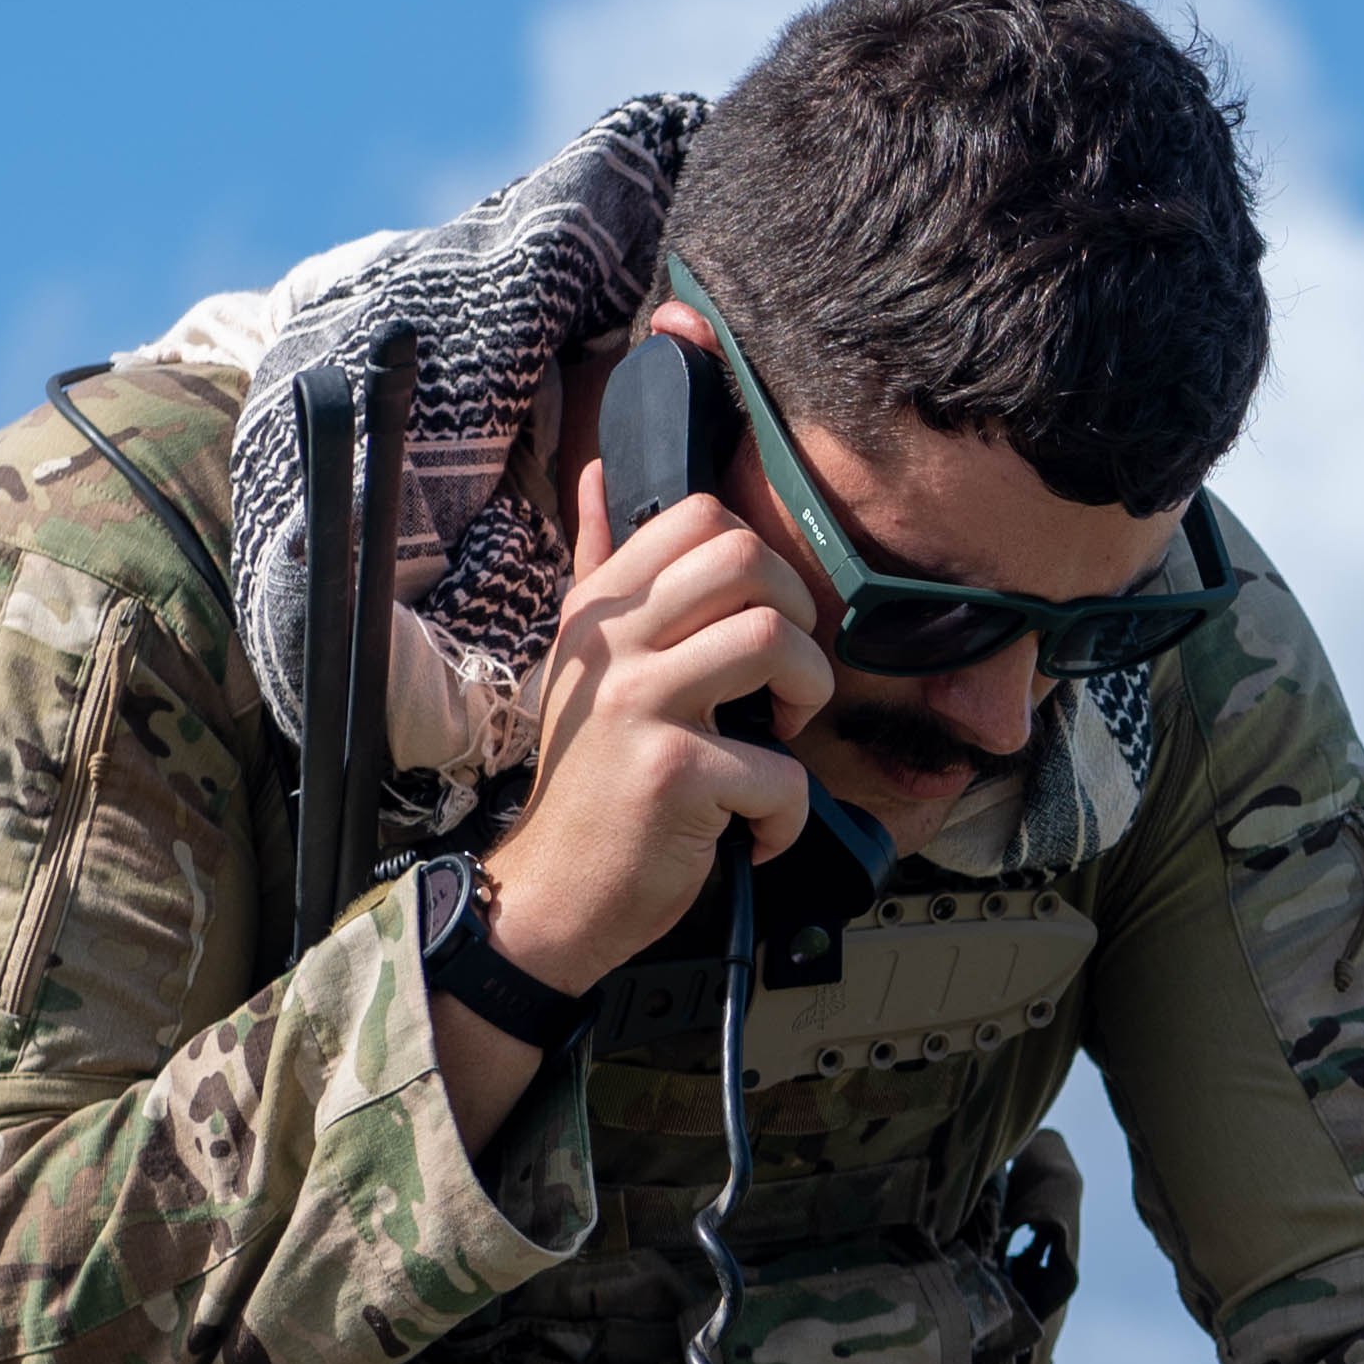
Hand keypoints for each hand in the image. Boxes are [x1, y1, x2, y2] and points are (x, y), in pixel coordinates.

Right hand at [433, 448, 833, 1141]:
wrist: (554, 890)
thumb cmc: (591, 779)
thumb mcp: (582, 662)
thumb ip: (599, 566)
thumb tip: (595, 473)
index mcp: (603, 608)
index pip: (702, 518)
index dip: (764, 566)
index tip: (764, 628)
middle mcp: (614, 643)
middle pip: (747, 562)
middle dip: (802, 621)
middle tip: (788, 684)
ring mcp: (639, 704)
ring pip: (776, 643)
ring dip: (809, 700)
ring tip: (782, 742)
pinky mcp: (672, 774)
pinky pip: (783, 771)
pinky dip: (788, 817)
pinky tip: (754, 836)